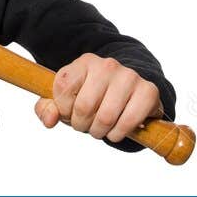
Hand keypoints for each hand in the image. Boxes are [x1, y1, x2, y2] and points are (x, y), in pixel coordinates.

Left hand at [34, 53, 162, 142]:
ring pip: (106, 117)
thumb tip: (49, 120)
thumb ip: (48, 108)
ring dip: (99, 132)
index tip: (69, 113)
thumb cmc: (92, 97)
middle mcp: (107, 65)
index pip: (63, 89)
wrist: (130, 92)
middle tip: (86, 126)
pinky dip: (118, 133)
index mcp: (84, 62)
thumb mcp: (66, 99)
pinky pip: (129, 121)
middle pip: (84, 107)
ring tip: (100, 130)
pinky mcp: (148, 91)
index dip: (63, 110)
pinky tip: (116, 131)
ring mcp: (129, 76)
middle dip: (81, 125)